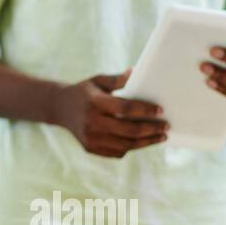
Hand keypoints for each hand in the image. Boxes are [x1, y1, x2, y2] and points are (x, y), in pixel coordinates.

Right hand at [53, 70, 168, 157]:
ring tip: (160, 137)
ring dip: (146, 142)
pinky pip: (117, 152)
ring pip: (125, 145)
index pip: (125, 108)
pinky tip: (142, 142)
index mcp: (94, 102)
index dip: (145, 110)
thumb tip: (138, 72)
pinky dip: (131, 147)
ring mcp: (90, 138)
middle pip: (129, 129)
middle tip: (166, 127)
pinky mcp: (90, 148)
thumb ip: (118, 79)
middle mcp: (91, 122)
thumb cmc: (84, 91)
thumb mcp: (98, 81)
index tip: (161, 110)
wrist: (60, 107)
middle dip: (151, 129)